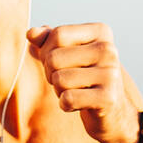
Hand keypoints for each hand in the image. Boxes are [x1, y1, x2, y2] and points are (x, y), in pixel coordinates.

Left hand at [26, 22, 142, 142]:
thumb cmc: (83, 76)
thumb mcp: (66, 53)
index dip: (47, 51)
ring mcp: (110, 74)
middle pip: (54, 58)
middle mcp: (109, 49)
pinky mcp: (108, 98)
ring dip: (58, 90)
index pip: (58, 34)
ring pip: (59, 80)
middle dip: (51, 73)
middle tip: (66, 80)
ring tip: (74, 91)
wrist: (111, 110)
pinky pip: (68, 99)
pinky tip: (78, 104)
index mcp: (101, 32)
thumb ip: (47, 40)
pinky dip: (65, 105)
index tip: (59, 62)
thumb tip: (31, 33)